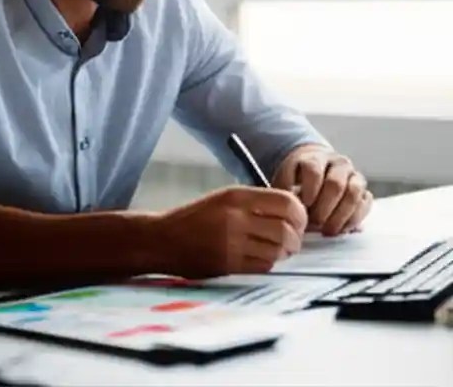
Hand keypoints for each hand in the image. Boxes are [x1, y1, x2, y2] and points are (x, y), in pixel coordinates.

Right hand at [154, 186, 307, 275]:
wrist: (161, 239)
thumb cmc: (194, 219)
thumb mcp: (223, 200)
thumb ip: (255, 204)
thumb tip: (294, 213)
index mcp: (236, 196)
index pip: (287, 202)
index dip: (300, 215)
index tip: (298, 222)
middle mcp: (235, 216)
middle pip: (287, 229)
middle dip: (295, 239)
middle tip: (291, 242)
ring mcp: (231, 241)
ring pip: (278, 250)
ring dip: (282, 253)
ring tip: (275, 251)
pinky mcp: (228, 263)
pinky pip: (263, 265)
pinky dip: (267, 264)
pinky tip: (257, 259)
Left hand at [273, 144, 371, 236]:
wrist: (315, 169)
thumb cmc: (298, 178)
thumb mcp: (286, 179)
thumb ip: (285, 191)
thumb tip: (289, 209)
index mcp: (316, 158)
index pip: (313, 170)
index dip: (308, 190)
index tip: (302, 206)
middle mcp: (338, 163)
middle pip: (335, 184)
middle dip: (324, 208)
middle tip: (314, 223)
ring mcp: (354, 176)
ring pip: (354, 193)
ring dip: (341, 215)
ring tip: (328, 230)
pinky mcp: (365, 190)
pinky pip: (366, 203)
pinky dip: (354, 219)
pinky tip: (341, 230)